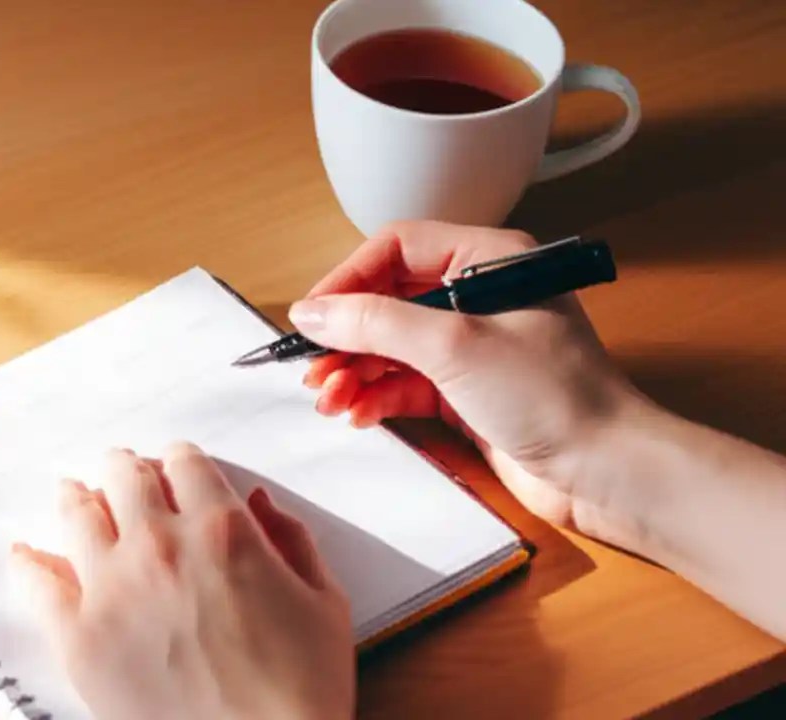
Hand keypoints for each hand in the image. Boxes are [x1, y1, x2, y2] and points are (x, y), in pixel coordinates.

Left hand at [10, 443, 354, 719]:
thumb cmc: (300, 692)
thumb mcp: (324, 603)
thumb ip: (293, 540)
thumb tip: (259, 503)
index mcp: (223, 530)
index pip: (185, 462)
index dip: (181, 461)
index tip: (176, 467)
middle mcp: (161, 545)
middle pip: (126, 476)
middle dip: (127, 469)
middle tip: (123, 472)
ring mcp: (112, 588)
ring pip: (77, 514)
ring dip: (78, 497)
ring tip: (73, 494)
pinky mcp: (79, 636)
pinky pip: (38, 582)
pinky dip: (28, 562)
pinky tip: (24, 554)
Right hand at [290, 221, 643, 535]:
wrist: (605, 472)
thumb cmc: (551, 396)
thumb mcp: (453, 346)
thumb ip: (375, 323)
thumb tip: (309, 312)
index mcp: (488, 259)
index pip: (396, 249)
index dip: (347, 280)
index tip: (310, 318)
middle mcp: (479, 296)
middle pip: (387, 300)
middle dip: (346, 336)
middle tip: (312, 370)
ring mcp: (473, 346)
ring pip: (391, 346)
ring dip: (354, 371)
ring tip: (329, 401)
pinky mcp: (468, 392)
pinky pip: (405, 383)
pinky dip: (376, 397)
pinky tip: (357, 414)